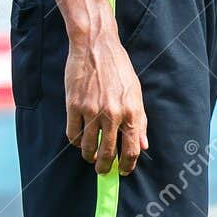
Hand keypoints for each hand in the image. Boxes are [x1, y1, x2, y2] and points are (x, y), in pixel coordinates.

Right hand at [64, 26, 148, 173]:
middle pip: (108, 153)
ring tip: (90, 157)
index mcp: (131, 112)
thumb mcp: (136, 93)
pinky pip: (73, 133)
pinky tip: (79, 140)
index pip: (131, 149)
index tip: (123, 170)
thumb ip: (140, 121)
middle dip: (105, 166)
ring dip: (89, 156)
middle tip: (102, 170)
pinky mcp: (74, 105)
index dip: (127, 165)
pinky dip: (76, 141)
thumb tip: (143, 145)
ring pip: (88, 146)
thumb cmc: (118, 68)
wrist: (95, 46)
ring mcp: (92, 111)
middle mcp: (112, 114)